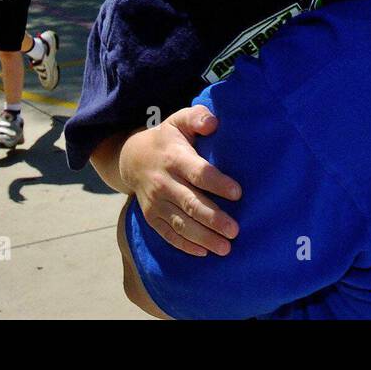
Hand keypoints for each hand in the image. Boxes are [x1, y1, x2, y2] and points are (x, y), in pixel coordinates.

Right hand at [118, 106, 241, 256]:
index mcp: (174, 158)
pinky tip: (204, 252)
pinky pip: (168, 234)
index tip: (238, 193)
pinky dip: (185, 245)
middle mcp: (164, 182)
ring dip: (204, 237)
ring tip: (226, 248)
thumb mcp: (179, 121)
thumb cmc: (167, 139)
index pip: (198, 173)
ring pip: (181, 223)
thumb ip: (197, 117)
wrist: (132, 159)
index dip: (218, 183)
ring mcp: (156, 202)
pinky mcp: (152, 217)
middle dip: (214, 219)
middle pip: (191, 203)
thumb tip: (213, 123)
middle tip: (235, 230)